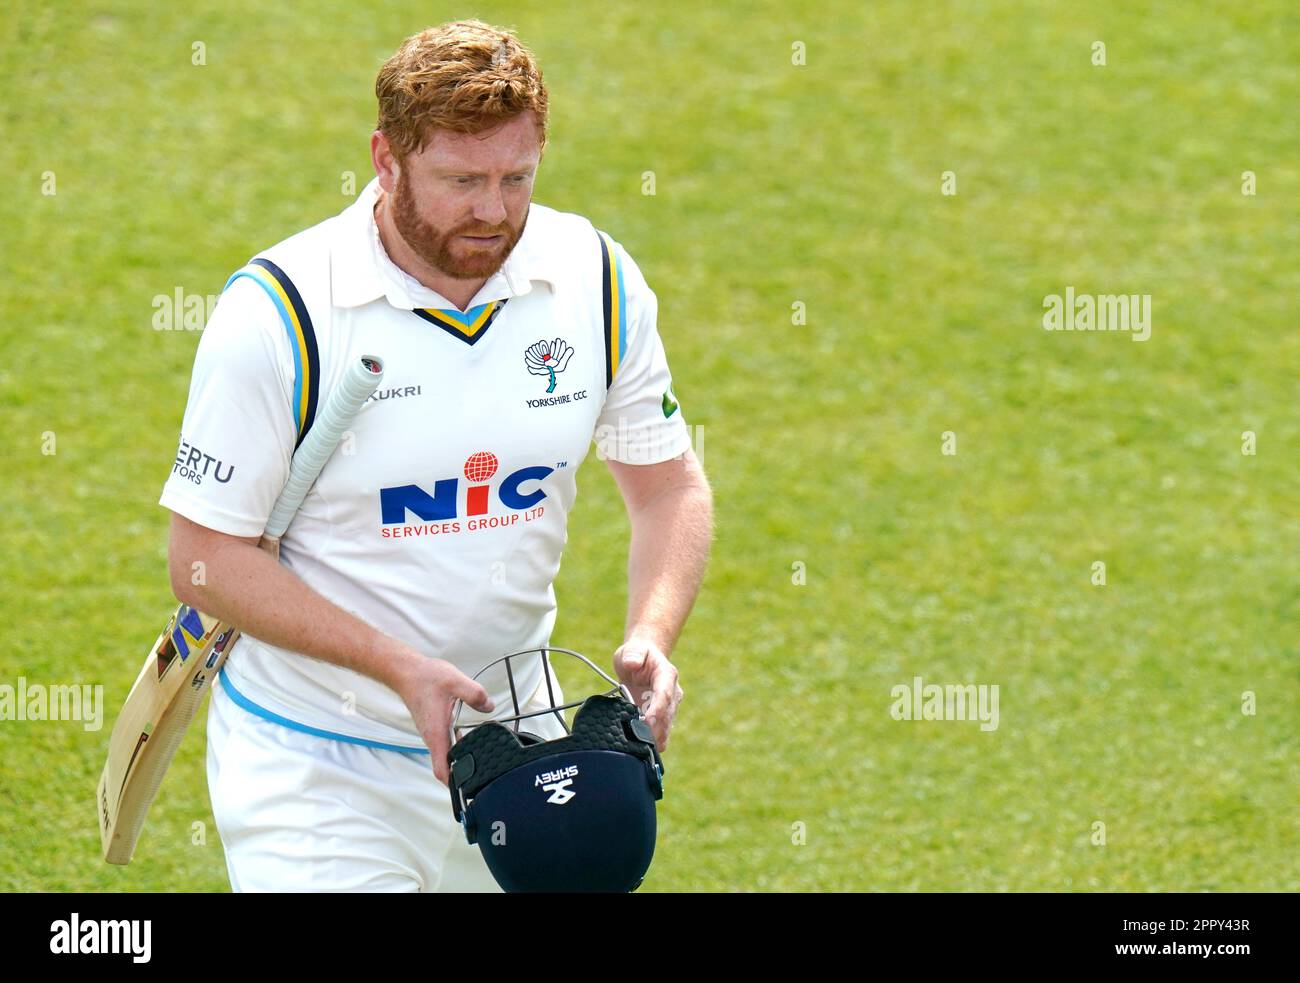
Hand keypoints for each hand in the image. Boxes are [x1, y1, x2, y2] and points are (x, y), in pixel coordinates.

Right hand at [391, 653, 493, 784]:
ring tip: (482, 757)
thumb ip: (475, 694)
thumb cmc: (426, 678)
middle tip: (484, 773)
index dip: (453, 784)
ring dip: (460, 757)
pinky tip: (470, 738)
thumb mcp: (456, 681)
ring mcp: (431, 733)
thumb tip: (490, 706)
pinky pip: (445, 743)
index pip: (441, 768)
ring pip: (446, 753)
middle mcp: (432, 737)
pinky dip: (457, 745)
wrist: (406, 672)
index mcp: (436, 733)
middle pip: (445, 765)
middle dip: (462, 772)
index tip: (466, 790)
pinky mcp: (433, 726)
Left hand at [612, 639, 681, 752]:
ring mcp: (669, 706)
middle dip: (655, 730)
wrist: (643, 660)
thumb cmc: (637, 654)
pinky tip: (640, 749)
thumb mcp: (631, 650)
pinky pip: (660, 732)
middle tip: (640, 742)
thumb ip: (633, 655)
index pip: (664, 694)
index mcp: (667, 675)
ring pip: (666, 727)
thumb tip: (631, 664)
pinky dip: (652, 741)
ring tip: (640, 749)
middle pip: (667, 715)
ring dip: (654, 739)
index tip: (647, 721)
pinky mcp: (662, 716)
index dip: (657, 709)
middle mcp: (672, 693)